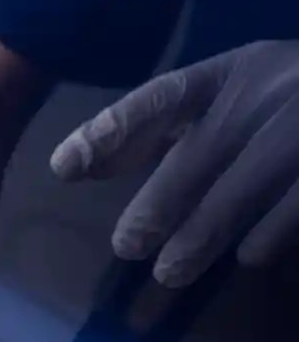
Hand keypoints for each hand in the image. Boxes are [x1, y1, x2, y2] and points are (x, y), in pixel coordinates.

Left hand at [51, 40, 298, 286]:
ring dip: (205, 234)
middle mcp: (277, 88)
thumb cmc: (281, 112)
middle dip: (160, 205)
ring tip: (171, 271)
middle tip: (128, 247)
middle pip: (203, 153)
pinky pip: (298, 207)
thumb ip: (155, 132)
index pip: (163, 96)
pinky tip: (253, 256)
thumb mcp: (226, 103)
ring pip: (251, 188)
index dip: (113, 130)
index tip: (65, 167)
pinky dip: (274, 235)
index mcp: (235, 71)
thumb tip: (71, 167)